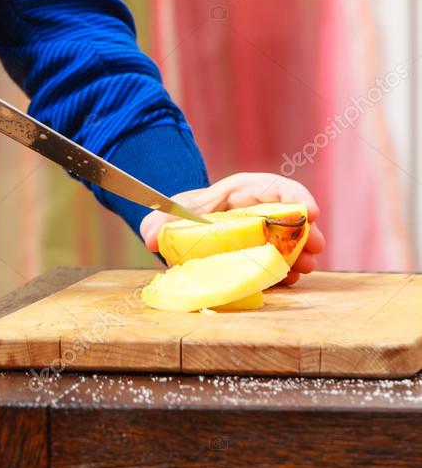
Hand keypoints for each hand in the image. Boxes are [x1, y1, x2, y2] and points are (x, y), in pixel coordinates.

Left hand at [139, 171, 324, 285]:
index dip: (297, 198)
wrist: (181, 232)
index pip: (277, 188)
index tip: (311, 212)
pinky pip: (281, 262)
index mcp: (243, 192)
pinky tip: (287, 280)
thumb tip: (151, 239)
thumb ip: (158, 222)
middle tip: (315, 249)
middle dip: (306, 231)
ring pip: (291, 241)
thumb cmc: (182, 215)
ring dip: (301, 254)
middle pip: (292, 216)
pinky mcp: (263, 257)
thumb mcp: (169, 214)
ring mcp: (264, 235)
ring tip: (305, 268)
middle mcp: (259, 211)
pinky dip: (287, 271)